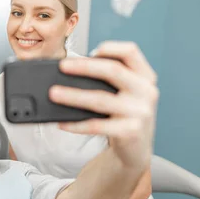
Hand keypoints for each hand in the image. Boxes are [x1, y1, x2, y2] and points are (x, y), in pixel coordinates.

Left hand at [48, 41, 158, 169]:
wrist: (136, 150)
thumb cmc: (125, 116)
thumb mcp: (127, 93)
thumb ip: (111, 79)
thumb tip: (72, 69)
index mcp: (145, 77)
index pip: (131, 52)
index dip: (110, 48)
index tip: (90, 51)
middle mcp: (146, 92)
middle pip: (113, 71)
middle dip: (84, 67)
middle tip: (62, 66)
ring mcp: (140, 113)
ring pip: (100, 99)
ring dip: (72, 95)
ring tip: (53, 93)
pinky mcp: (130, 132)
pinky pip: (96, 126)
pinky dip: (75, 124)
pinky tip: (61, 122)